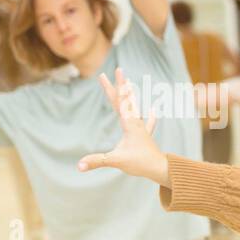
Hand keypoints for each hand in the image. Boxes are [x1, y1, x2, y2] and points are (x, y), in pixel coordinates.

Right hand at [79, 68, 169, 185]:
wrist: (161, 169)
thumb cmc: (140, 163)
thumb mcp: (116, 161)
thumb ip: (97, 161)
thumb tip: (78, 166)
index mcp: (129, 123)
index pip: (118, 101)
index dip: (110, 88)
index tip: (104, 74)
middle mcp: (136, 122)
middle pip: (125, 100)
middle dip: (118, 86)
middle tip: (115, 71)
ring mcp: (142, 129)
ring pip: (135, 108)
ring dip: (131, 95)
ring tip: (130, 83)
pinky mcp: (146, 137)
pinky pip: (148, 124)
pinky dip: (151, 117)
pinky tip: (155, 110)